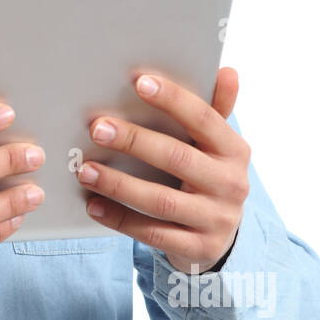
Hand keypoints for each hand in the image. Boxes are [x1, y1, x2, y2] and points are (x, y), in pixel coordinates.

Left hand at [76, 67, 249, 273]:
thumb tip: (227, 71)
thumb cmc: (207, 178)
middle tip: (97, 128)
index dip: (173, 99)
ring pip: (161, 200)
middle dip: (134, 141)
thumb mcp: (216, 148)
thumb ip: (216, 112)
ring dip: (118, 184)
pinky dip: (119, 219)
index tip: (139, 81)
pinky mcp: (198, 249)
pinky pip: (152, 233)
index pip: (204, 119)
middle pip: (177, 158)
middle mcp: (231, 185)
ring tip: (85, 170)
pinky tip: (93, 205)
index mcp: (235, 151)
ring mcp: (216, 220)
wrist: (221, 238)